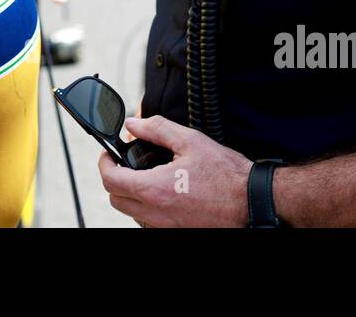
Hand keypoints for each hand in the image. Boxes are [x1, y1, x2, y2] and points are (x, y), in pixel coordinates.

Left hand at [98, 115, 251, 227]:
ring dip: (129, 194)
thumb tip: (133, 124)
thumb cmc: (225, 173)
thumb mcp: (189, 141)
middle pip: (115, 199)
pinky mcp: (176, 231)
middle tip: (124, 162)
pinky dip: (146, 207)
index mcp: (154, 189)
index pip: (110, 179)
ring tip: (144, 175)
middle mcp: (155, 213)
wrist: (251, 201)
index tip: (109, 153)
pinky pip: (148, 221)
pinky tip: (162, 191)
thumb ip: (156, 129)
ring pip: (130, 212)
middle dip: (113, 178)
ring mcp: (165, 226)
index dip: (104, 162)